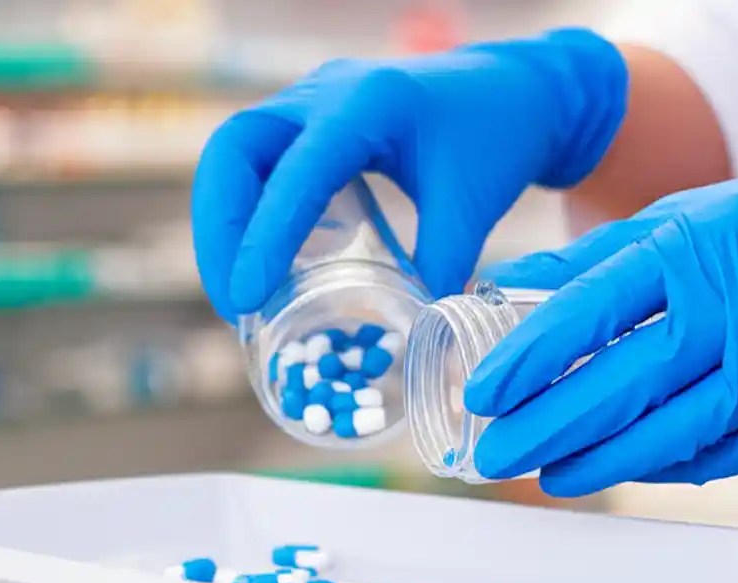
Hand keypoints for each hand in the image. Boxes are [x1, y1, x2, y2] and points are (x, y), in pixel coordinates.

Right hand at [191, 29, 626, 321]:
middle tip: (233, 300)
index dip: (265, 234)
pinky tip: (262, 267)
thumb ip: (442, 264)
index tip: (247, 297)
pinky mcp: (310, 123)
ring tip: (238, 295)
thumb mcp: (474, 202)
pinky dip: (250, 215)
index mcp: (368, 103)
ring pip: (234, 155)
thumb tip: (412, 336)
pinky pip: (258, 165)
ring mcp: (312, 103)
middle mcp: (326, 93)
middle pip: (234, 149)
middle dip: (220, 229)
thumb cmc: (500, 136)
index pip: (297, 169)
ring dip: (225, 225)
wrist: (517, 90)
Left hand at [465, 157, 737, 496]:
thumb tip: (510, 284)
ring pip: (663, 439)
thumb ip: (601, 256)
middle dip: (545, 428)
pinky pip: (711, 461)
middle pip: (618, 387)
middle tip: (492, 454)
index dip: (529, 357)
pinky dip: (657, 467)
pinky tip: (614, 469)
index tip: (482, 390)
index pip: (593, 311)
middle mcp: (734, 319)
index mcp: (700, 253)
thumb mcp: (696, 214)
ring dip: (593, 463)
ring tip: (543, 474)